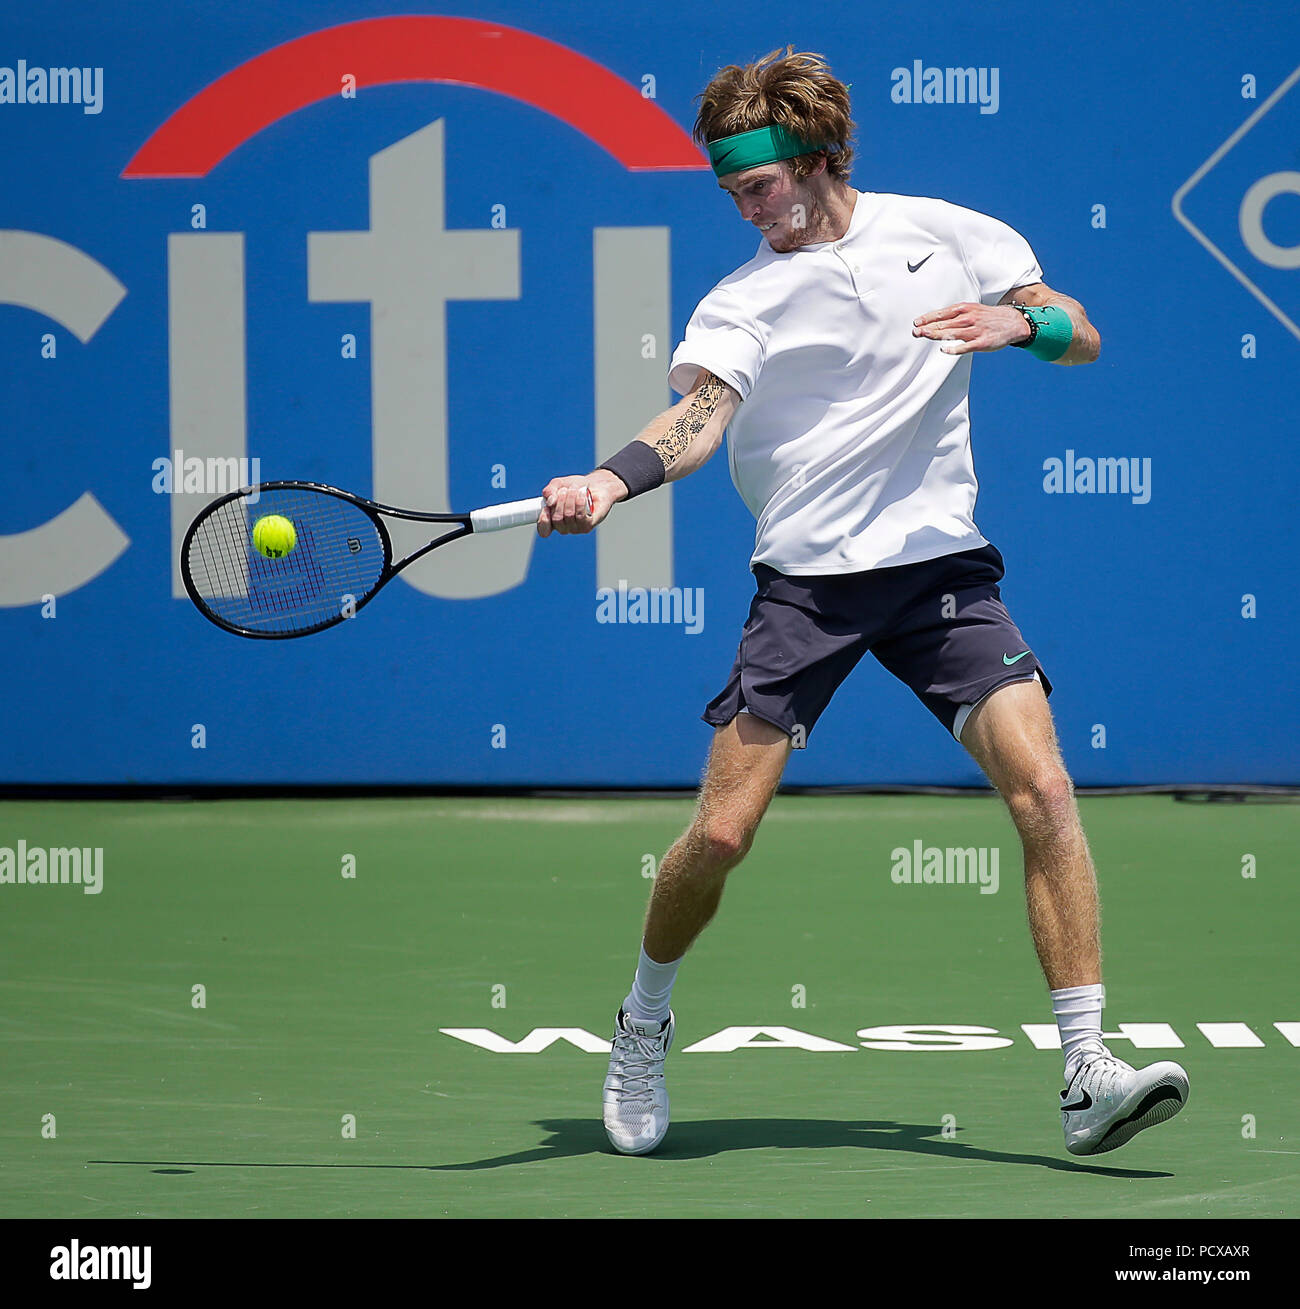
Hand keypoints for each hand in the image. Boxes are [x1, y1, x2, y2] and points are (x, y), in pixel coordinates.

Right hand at [536, 470, 624, 536]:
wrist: (597, 485)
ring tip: (575, 489)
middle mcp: (563, 527)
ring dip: (571, 499)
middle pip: (556, 519)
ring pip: (568, 516)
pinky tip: (582, 494)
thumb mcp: (559, 484)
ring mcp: (576, 528)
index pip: (543, 530)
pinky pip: (580, 516)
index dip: (543, 520)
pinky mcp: (588, 525)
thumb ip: (550, 490)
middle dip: (560, 501)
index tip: (547, 507)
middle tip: (565, 490)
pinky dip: (580, 502)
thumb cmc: (577, 487)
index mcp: (553, 520)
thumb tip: (549, 501)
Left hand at [912, 302, 1031, 353]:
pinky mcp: (982, 342)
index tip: (916, 322)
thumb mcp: (972, 310)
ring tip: (924, 335)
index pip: (943, 313)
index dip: (928, 318)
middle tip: (915, 332)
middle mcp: (969, 318)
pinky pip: (966, 346)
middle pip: (945, 323)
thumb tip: (935, 322)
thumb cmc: (988, 317)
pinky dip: (955, 348)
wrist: (1013, 322)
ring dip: (937, 334)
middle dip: (928, 327)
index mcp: (965, 309)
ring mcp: (975, 330)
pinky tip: (944, 349)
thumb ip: (955, 316)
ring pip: (952, 333)